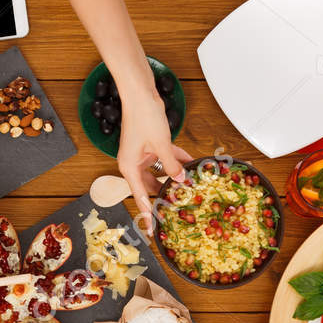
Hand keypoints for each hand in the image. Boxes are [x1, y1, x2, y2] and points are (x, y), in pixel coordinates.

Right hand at [116, 90, 190, 232]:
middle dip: (166, 195)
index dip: (147, 214)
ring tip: (190, 187)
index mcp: (129, 167)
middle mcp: (133, 163)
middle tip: (179, 208)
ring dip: (174, 177)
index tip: (152, 230)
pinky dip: (176, 161)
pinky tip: (192, 165)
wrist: (140, 92)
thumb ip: (172, 165)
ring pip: (160, 173)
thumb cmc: (143, 116)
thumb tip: (181, 181)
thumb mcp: (161, 144)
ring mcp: (142, 154)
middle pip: (151, 187)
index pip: (140, 197)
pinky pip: (164, 158)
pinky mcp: (150, 145)